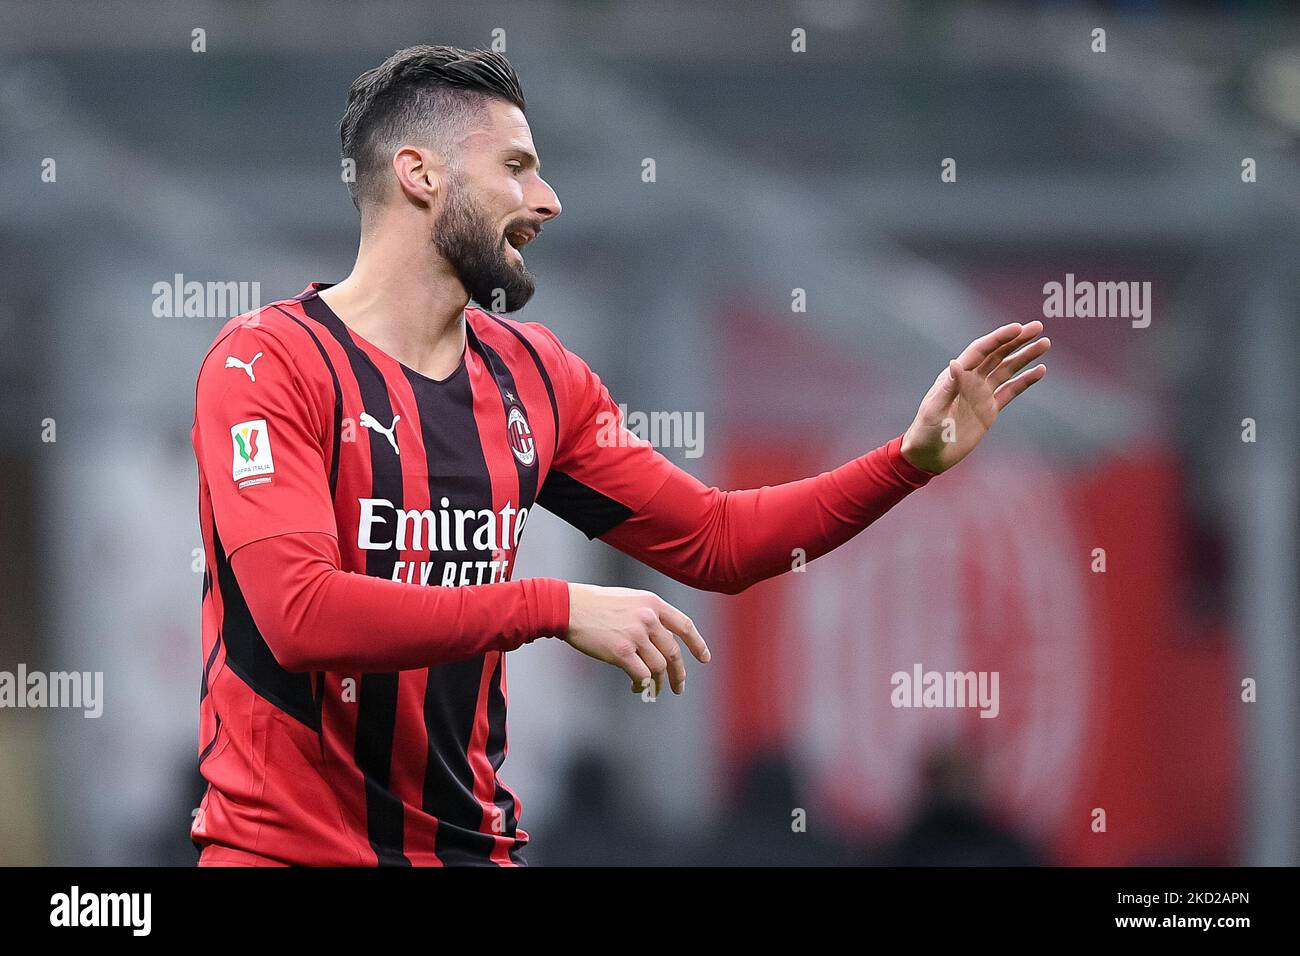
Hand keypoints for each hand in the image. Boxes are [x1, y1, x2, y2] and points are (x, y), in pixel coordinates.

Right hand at [564, 584, 709, 695]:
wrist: (568, 607)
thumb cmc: (595, 604)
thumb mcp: (630, 599)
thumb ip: (649, 615)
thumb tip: (663, 642)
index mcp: (653, 603)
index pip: (685, 626)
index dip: (697, 644)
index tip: (704, 659)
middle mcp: (648, 618)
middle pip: (674, 652)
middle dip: (679, 674)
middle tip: (679, 687)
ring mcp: (635, 635)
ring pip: (658, 667)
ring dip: (657, 683)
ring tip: (653, 690)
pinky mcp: (621, 652)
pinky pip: (641, 675)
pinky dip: (641, 685)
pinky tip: (636, 688)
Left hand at [900, 321, 1049, 474]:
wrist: (928, 455)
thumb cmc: (925, 432)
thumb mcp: (933, 411)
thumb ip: (946, 389)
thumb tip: (956, 363)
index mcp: (955, 376)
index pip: (980, 351)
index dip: (998, 338)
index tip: (1018, 328)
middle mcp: (970, 380)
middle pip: (996, 354)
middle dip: (1016, 340)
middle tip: (1037, 327)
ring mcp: (981, 394)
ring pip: (1007, 369)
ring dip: (1025, 356)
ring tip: (1045, 343)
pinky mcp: (989, 410)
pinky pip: (1011, 391)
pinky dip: (1025, 381)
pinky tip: (1040, 370)